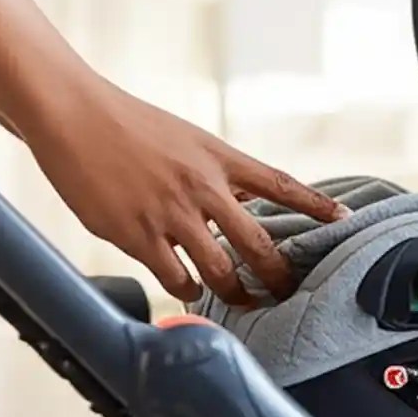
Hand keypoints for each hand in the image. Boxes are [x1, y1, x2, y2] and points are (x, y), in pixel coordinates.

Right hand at [19, 77, 346, 304]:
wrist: (73, 115)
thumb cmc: (125, 124)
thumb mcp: (183, 138)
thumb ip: (213, 171)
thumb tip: (238, 198)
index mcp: (217, 157)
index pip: (280, 183)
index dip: (316, 204)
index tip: (344, 217)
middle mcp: (203, 186)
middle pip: (259, 244)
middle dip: (277, 276)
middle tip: (283, 291)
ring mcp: (172, 214)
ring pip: (221, 271)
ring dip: (235, 293)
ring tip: (241, 301)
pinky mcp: (139, 235)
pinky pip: (177, 279)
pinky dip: (189, 291)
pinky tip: (190, 291)